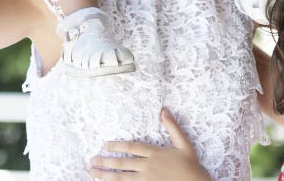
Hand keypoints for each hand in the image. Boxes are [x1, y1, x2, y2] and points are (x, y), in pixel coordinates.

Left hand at [89, 109, 210, 180]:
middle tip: (92, 160)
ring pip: (122, 177)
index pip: (131, 147)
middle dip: (105, 161)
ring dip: (105, 175)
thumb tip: (164, 110)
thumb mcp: (184, 144)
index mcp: (155, 153)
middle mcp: (148, 166)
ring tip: (93, 172)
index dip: (116, 146)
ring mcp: (147, 180)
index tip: (104, 145)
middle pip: (122, 163)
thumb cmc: (191, 166)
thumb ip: (173, 127)